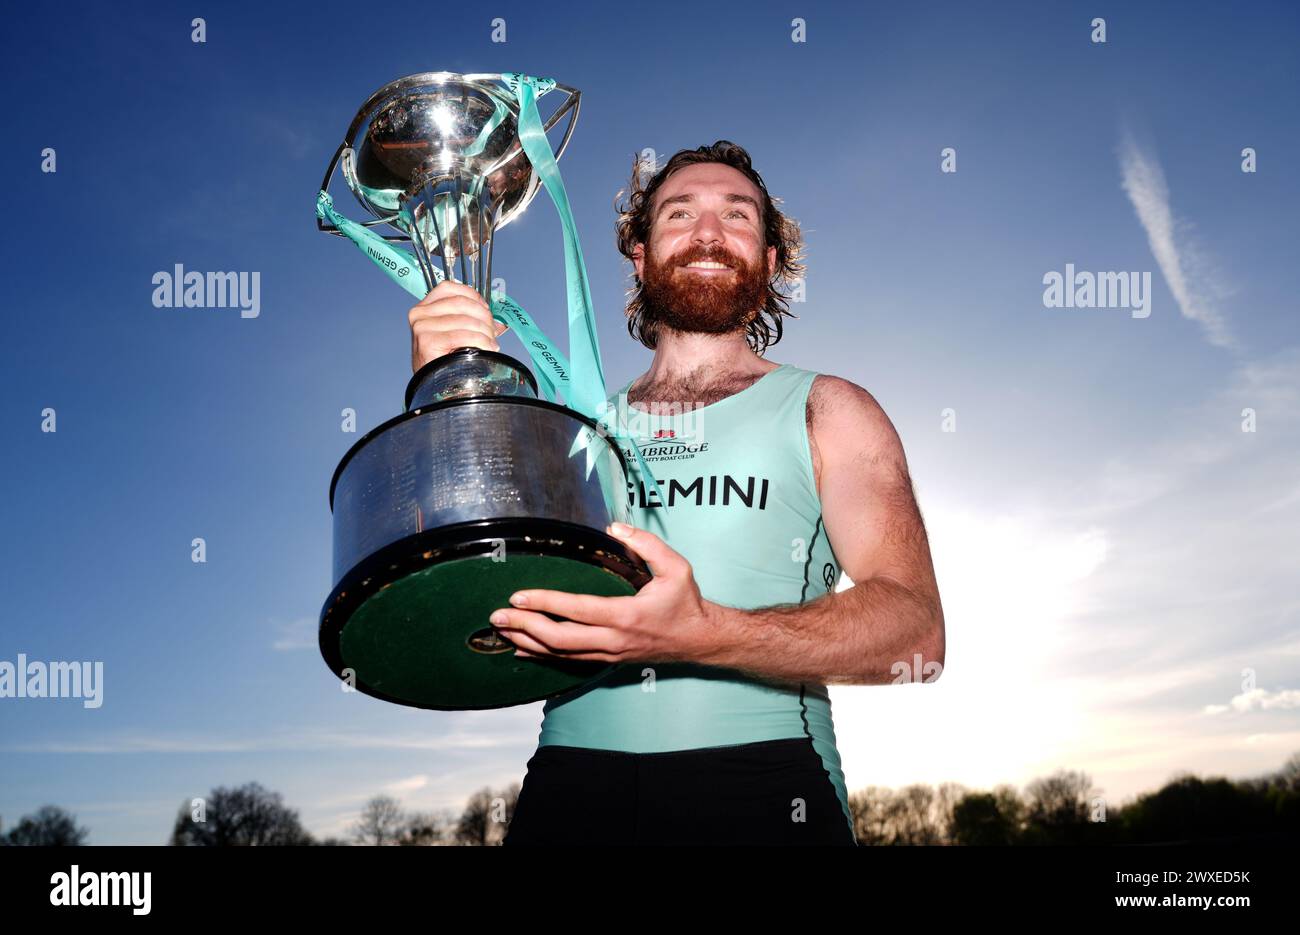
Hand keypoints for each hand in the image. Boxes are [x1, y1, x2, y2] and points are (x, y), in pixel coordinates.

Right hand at [408, 280, 508, 371]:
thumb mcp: (457, 333)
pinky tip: (488, 348)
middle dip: (483, 316)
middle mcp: (419, 314)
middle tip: (493, 331)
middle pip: (460, 302)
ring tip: (491, 342)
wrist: (435, 386)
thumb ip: (473, 321)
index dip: (472, 296)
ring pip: (465, 320)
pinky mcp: (427, 341)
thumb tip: (500, 321)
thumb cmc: (446, 359)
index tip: (486, 309)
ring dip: (485, 331)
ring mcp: (421, 327)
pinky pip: (462, 335)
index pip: (449, 288)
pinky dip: (480, 341)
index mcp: (424, 307)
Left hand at [488, 522, 718, 663]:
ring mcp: (609, 655)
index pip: (577, 609)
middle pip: (559, 638)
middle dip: (524, 627)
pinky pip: (569, 662)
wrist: (700, 640)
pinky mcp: (608, 661)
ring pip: (561, 654)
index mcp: (626, 615)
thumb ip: (647, 544)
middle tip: (497, 617)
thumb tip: (615, 528)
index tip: (519, 596)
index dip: (545, 603)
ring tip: (502, 631)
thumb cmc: (686, 603)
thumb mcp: (676, 567)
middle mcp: (613, 640)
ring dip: (528, 643)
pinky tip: (523, 651)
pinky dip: (543, 657)